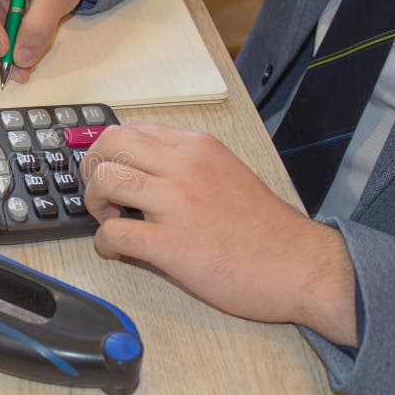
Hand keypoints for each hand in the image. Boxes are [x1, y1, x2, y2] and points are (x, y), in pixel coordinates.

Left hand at [80, 120, 356, 345]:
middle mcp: (185, 165)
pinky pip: (113, 232)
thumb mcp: (226, 172)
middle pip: (110, 143)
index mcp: (197, 146)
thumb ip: (185, 166)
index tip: (109, 170)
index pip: (132, 128)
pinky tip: (118, 250)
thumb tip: (141, 171)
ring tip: (111, 219)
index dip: (109, 150)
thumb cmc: (266, 227)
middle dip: (91, 166)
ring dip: (94, 201)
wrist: (303, 266)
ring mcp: (178, 202)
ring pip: (106, 179)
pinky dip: (105, 242)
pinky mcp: (172, 243)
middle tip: (100, 192)